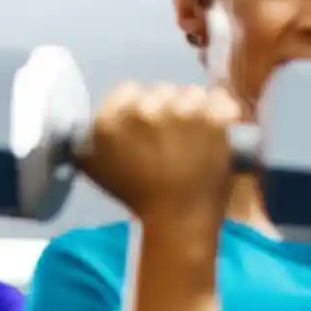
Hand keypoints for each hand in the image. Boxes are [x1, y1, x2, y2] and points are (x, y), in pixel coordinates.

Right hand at [82, 82, 243, 235]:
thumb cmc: (138, 197)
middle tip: (172, 139)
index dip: (138, 106)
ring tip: (194, 140)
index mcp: (109, 122)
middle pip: (160, 91)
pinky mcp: (212, 119)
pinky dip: (222, 111)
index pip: (126, 91)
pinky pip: (220, 99)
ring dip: (195, 112)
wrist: (177, 220)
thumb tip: (89, 123)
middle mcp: (142, 112)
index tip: (147, 127)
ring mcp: (179, 114)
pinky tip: (216, 130)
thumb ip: (90, 140)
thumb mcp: (97, 168)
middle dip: (167, 110)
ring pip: (191, 94)